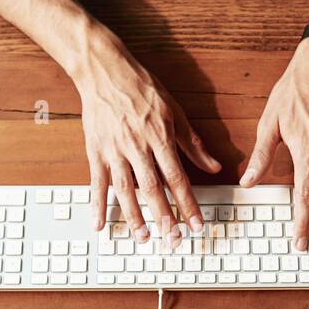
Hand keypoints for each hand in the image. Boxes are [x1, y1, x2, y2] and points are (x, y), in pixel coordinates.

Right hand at [75, 32, 219, 244]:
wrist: (104, 70)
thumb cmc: (141, 87)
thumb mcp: (174, 110)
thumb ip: (193, 143)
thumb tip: (213, 166)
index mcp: (159, 137)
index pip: (178, 178)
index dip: (188, 204)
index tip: (196, 224)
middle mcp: (137, 147)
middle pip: (152, 189)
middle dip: (164, 217)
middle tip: (172, 239)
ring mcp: (114, 150)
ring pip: (125, 190)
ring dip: (135, 217)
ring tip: (143, 237)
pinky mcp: (95, 151)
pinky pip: (96, 182)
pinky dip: (97, 204)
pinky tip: (99, 224)